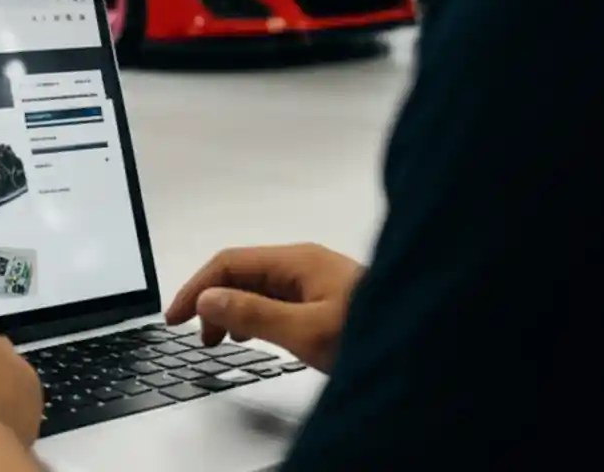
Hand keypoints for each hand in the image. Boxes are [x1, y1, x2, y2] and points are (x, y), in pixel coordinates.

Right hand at [165, 244, 363, 371]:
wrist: (429, 342)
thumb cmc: (377, 332)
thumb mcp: (306, 331)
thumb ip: (253, 314)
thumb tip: (208, 300)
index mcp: (297, 260)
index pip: (229, 262)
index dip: (196, 288)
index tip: (174, 316)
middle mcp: (304, 263)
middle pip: (240, 272)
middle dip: (210, 299)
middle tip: (193, 333)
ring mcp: (316, 280)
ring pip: (257, 287)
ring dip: (230, 310)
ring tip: (219, 340)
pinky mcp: (326, 299)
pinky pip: (276, 300)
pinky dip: (253, 316)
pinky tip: (254, 336)